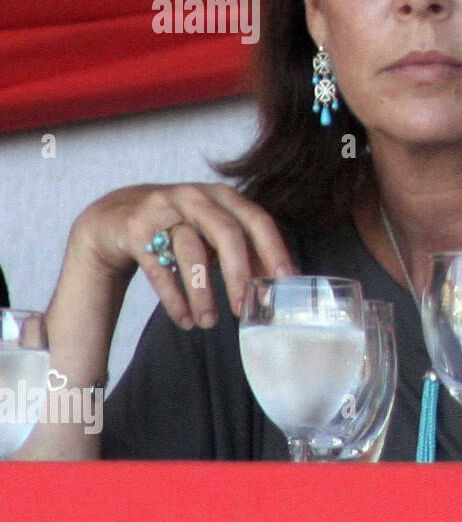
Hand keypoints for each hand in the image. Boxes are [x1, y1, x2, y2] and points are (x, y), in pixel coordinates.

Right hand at [67, 183, 296, 328]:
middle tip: (243, 309)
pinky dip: (174, 298)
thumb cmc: (179, 228)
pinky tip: (185, 320)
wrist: (116, 216)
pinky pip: (159, 268)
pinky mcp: (135, 228)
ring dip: (202, 293)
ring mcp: (163, 209)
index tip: (286, 280)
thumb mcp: (213, 234)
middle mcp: (196, 197)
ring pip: (191, 252)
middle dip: (238, 274)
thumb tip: (276, 283)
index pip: (257, 221)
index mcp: (223, 197)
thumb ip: (244, 253)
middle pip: (226, 233)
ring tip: (210, 323)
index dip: (273, 249)